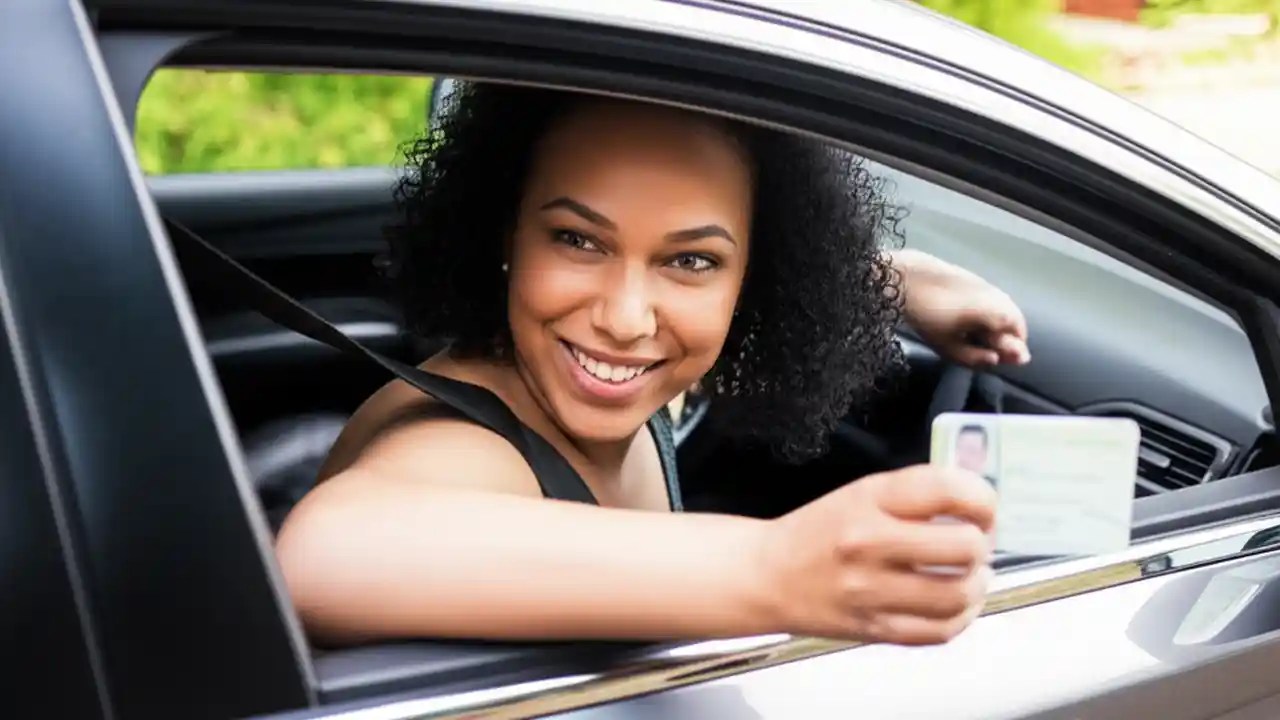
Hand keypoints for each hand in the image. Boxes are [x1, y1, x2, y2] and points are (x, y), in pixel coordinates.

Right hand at [758, 465, 995, 644]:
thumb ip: (915, 495)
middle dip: (982, 544)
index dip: (983, 498)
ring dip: (977, 584)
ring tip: (970, 575)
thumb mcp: (861, 493)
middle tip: (975, 542)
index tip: (984, 507)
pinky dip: (962, 617)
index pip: (946, 490)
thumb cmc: (817, 532)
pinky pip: (940, 631)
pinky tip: (957, 603)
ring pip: (958, 594)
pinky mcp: (874, 630)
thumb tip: (976, 504)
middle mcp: (870, 544)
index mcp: (869, 500)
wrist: (767, 576)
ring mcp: (871, 592)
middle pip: (963, 546)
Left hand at [893, 249, 1029, 367]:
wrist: (904, 277)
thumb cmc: (927, 316)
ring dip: (995, 323)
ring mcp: (986, 282)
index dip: (1011, 350)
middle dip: (1004, 336)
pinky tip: (966, 318)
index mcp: (998, 311)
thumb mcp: (950, 347)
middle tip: (984, 349)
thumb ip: (977, 357)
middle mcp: (999, 293)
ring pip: (1002, 307)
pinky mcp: (972, 276)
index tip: (995, 358)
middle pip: (1013, 320)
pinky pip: (989, 297)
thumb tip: (998, 359)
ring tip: (973, 336)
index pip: (1019, 333)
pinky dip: (985, 311)